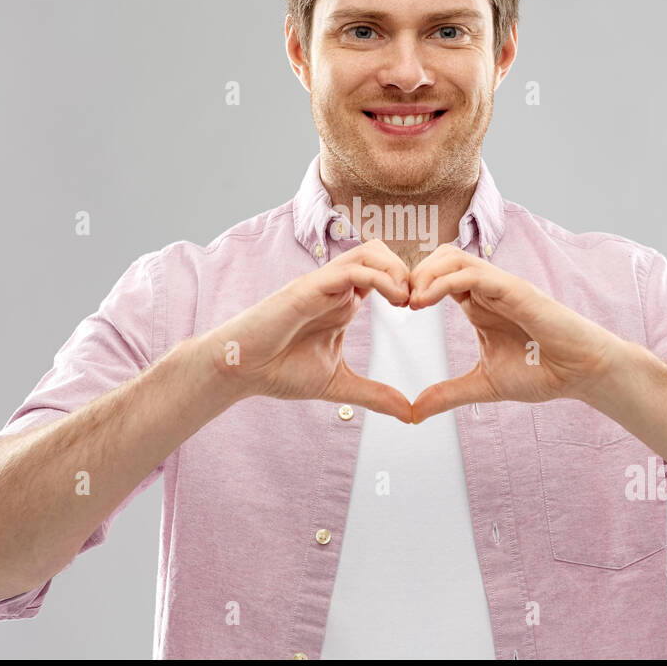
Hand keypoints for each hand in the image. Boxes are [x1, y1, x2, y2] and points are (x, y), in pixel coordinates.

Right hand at [199, 238, 413, 422]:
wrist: (240, 371)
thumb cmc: (279, 370)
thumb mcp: (338, 384)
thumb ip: (374, 395)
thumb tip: (409, 413)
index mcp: (344, 302)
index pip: (385, 273)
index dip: (410, 284)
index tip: (426, 310)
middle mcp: (336, 287)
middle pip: (381, 252)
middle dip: (409, 270)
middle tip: (422, 302)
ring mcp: (323, 284)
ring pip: (370, 252)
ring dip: (397, 269)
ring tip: (409, 300)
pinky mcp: (309, 287)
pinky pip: (352, 269)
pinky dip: (380, 277)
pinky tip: (395, 300)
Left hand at [406, 244, 629, 423]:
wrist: (582, 373)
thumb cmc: (543, 372)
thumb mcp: (483, 385)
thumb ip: (448, 394)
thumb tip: (412, 413)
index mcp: (478, 303)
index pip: (437, 276)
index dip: (412, 286)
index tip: (394, 309)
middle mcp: (487, 289)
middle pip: (440, 258)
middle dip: (413, 274)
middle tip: (396, 301)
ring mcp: (501, 286)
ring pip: (453, 257)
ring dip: (425, 273)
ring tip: (409, 301)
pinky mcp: (514, 289)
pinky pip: (473, 273)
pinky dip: (444, 281)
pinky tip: (426, 301)